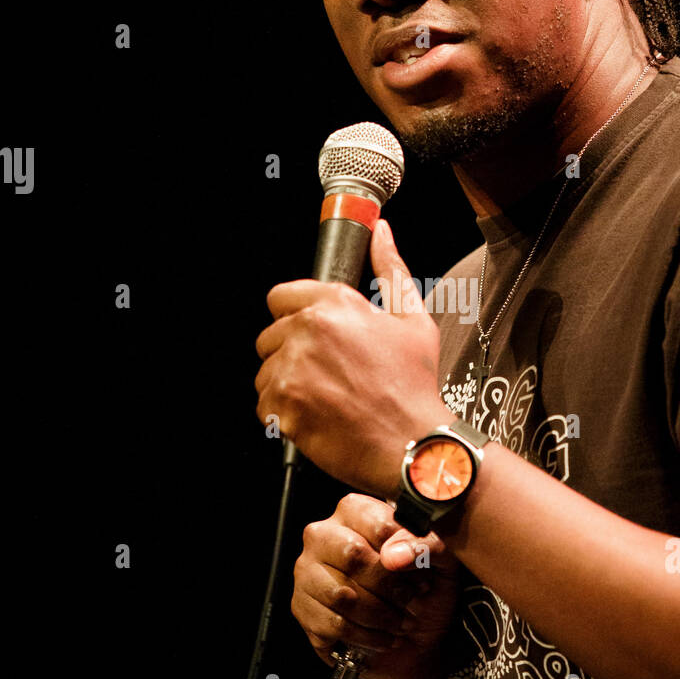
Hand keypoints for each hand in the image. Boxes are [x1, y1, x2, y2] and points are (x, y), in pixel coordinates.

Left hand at [254, 218, 454, 495]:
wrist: (412, 445)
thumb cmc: (414, 386)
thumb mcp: (413, 320)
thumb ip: (391, 271)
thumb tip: (382, 233)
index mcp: (334, 304)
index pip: (281, 296)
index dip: (295, 316)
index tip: (312, 336)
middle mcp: (307, 331)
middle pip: (269, 336)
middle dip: (291, 353)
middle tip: (328, 374)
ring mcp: (291, 370)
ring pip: (266, 371)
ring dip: (288, 385)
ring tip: (326, 397)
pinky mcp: (282, 406)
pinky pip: (265, 404)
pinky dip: (284, 414)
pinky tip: (317, 416)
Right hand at [292, 492, 461, 678]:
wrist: (411, 639)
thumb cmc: (423, 591)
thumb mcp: (441, 563)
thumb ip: (427, 545)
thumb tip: (394, 554)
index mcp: (355, 511)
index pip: (377, 524)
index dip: (404, 553)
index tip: (423, 576)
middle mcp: (323, 534)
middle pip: (353, 555)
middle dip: (389, 586)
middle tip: (410, 600)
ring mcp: (306, 571)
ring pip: (342, 595)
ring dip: (380, 616)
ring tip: (400, 622)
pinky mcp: (301, 606)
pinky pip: (333, 624)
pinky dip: (366, 636)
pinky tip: (382, 637)